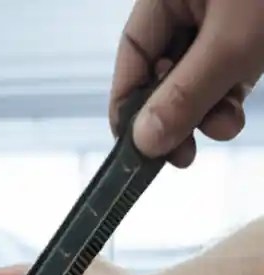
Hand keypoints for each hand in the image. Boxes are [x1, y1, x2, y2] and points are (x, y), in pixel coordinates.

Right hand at [111, 0, 263, 166]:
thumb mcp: (234, 43)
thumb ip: (187, 94)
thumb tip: (145, 142)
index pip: (134, 54)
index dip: (129, 102)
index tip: (136, 146)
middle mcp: (192, 6)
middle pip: (164, 69)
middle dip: (173, 112)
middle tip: (180, 154)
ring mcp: (225, 21)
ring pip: (198, 76)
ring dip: (205, 111)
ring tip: (224, 129)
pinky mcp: (254, 34)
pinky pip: (229, 73)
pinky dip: (228, 99)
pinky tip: (233, 116)